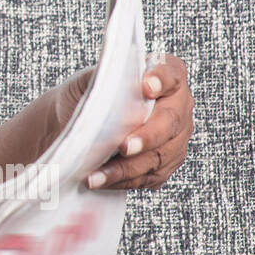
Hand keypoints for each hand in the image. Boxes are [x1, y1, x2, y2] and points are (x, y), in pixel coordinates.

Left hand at [87, 53, 192, 189]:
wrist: (76, 122)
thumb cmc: (85, 95)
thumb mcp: (88, 79)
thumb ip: (102, 77)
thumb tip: (108, 80)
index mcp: (163, 75)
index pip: (170, 74)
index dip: (161, 80)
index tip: (146, 87)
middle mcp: (177, 106)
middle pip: (170, 122)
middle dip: (147, 137)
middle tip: (125, 146)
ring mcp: (175, 137)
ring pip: (160, 155)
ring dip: (128, 167)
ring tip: (99, 174)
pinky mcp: (164, 163)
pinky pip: (149, 176)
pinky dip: (123, 180)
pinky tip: (102, 181)